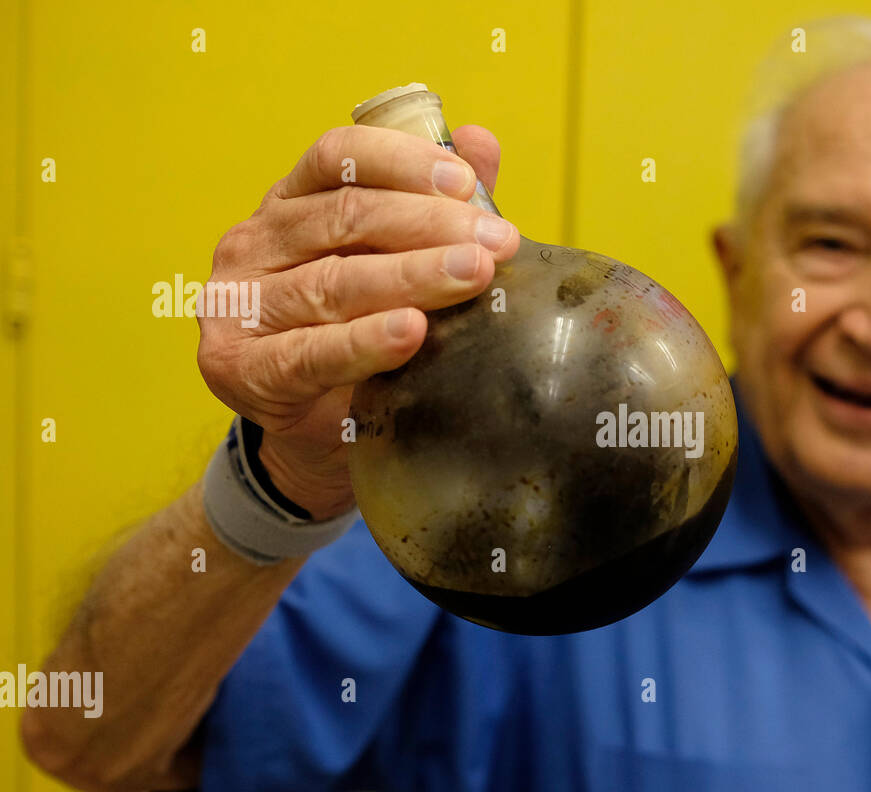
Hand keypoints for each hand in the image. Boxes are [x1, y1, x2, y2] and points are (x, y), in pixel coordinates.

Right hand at [196, 124, 518, 517]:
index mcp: (290, 204)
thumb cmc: (362, 337)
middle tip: (496, 242)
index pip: (337, 158)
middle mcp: (254, 243)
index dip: (402, 162)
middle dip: (430, 226)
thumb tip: (479, 141)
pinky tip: (410, 332)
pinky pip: (309, 352)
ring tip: (472, 275)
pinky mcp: (238, 366)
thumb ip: (435, 205)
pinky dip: (363, 342)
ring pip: (333, 283)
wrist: (319, 433)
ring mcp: (239, 304)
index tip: (466, 182)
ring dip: (411, 277)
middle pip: (344, 218)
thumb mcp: (399, 266)